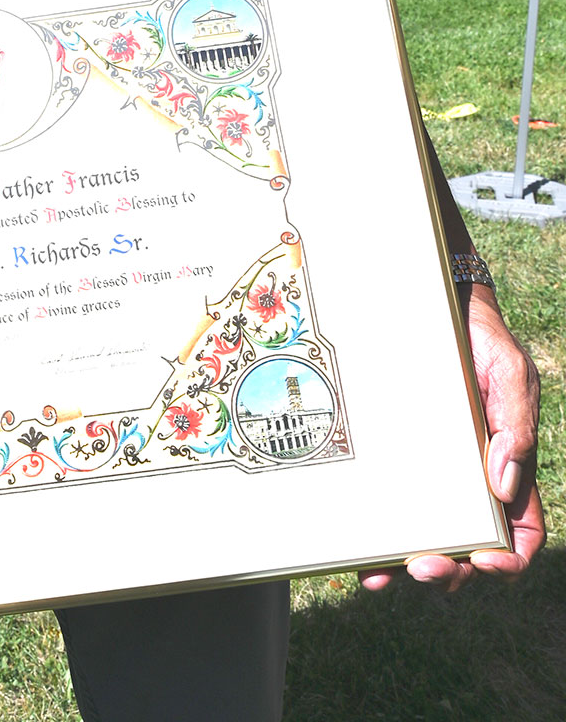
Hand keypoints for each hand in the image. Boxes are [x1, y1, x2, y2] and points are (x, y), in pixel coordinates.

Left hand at [360, 284, 542, 592]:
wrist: (433, 303)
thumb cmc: (480, 341)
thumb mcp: (511, 375)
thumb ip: (516, 426)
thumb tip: (503, 484)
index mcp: (507, 470)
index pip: (519, 533)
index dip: (508, 559)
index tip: (486, 561)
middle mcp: (468, 482)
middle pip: (467, 549)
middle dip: (448, 571)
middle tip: (422, 567)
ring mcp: (429, 475)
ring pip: (424, 538)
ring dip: (404, 566)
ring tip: (380, 574)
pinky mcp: (393, 460)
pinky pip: (387, 506)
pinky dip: (375, 536)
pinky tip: (358, 550)